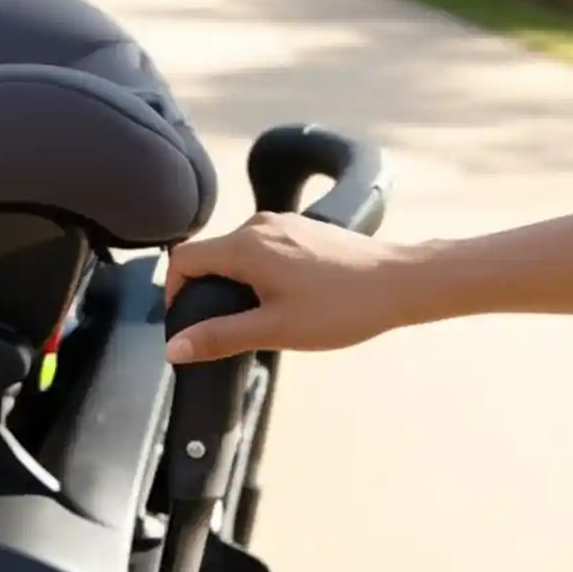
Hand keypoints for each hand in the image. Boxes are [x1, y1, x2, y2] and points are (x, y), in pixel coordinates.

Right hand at [164, 212, 423, 363]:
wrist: (399, 282)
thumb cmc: (341, 307)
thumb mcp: (274, 329)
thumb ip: (219, 337)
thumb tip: (174, 348)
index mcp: (245, 246)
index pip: (183, 259)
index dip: (173, 291)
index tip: (187, 321)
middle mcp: (259, 225)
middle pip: (210, 254)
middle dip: (206, 290)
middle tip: (224, 329)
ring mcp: (284, 223)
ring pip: (238, 251)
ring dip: (235, 283)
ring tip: (260, 318)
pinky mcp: (304, 228)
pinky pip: (264, 248)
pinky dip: (260, 273)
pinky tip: (286, 300)